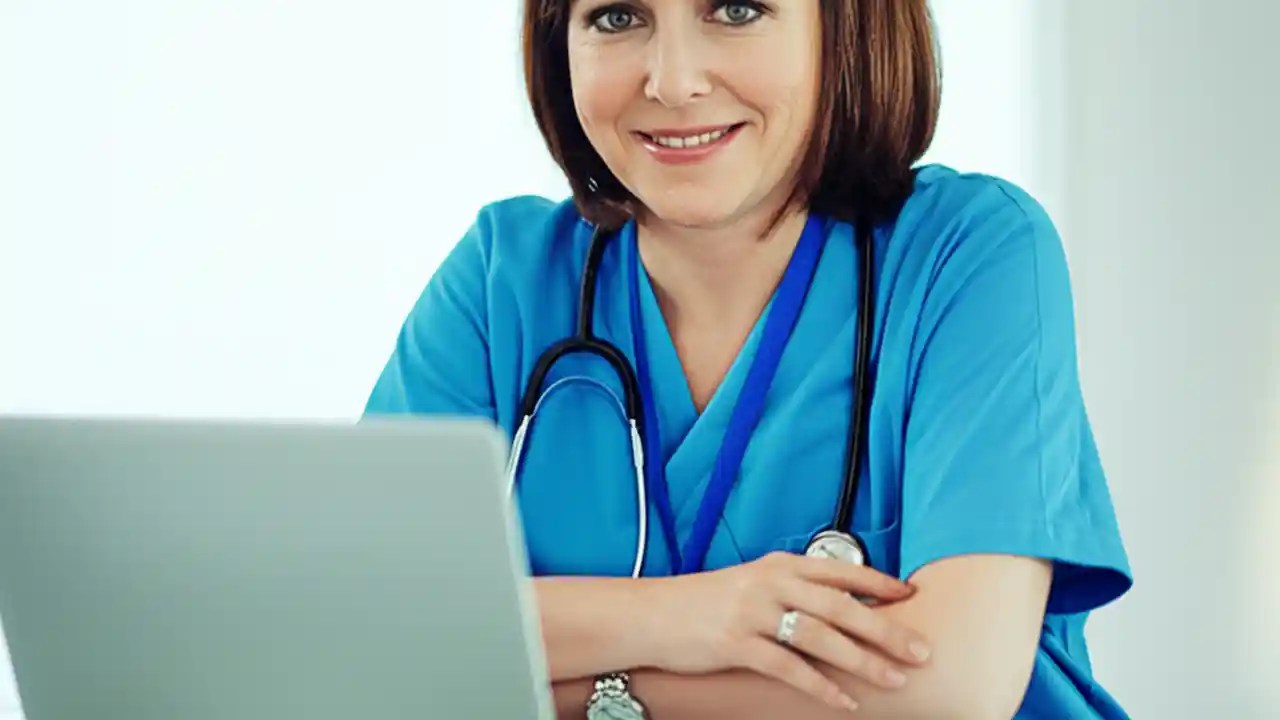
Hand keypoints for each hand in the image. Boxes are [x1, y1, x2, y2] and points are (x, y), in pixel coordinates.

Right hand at [641, 552, 931, 711]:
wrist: (651, 614)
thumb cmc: (704, 602)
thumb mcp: (752, 584)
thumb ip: (792, 590)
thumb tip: (843, 608)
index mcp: (778, 564)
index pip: (840, 570)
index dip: (879, 583)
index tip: (912, 597)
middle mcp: (769, 583)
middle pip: (840, 607)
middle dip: (886, 630)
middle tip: (920, 650)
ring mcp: (752, 613)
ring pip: (820, 638)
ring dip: (863, 661)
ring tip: (894, 679)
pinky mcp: (736, 644)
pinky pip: (789, 668)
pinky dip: (821, 687)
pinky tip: (844, 702)